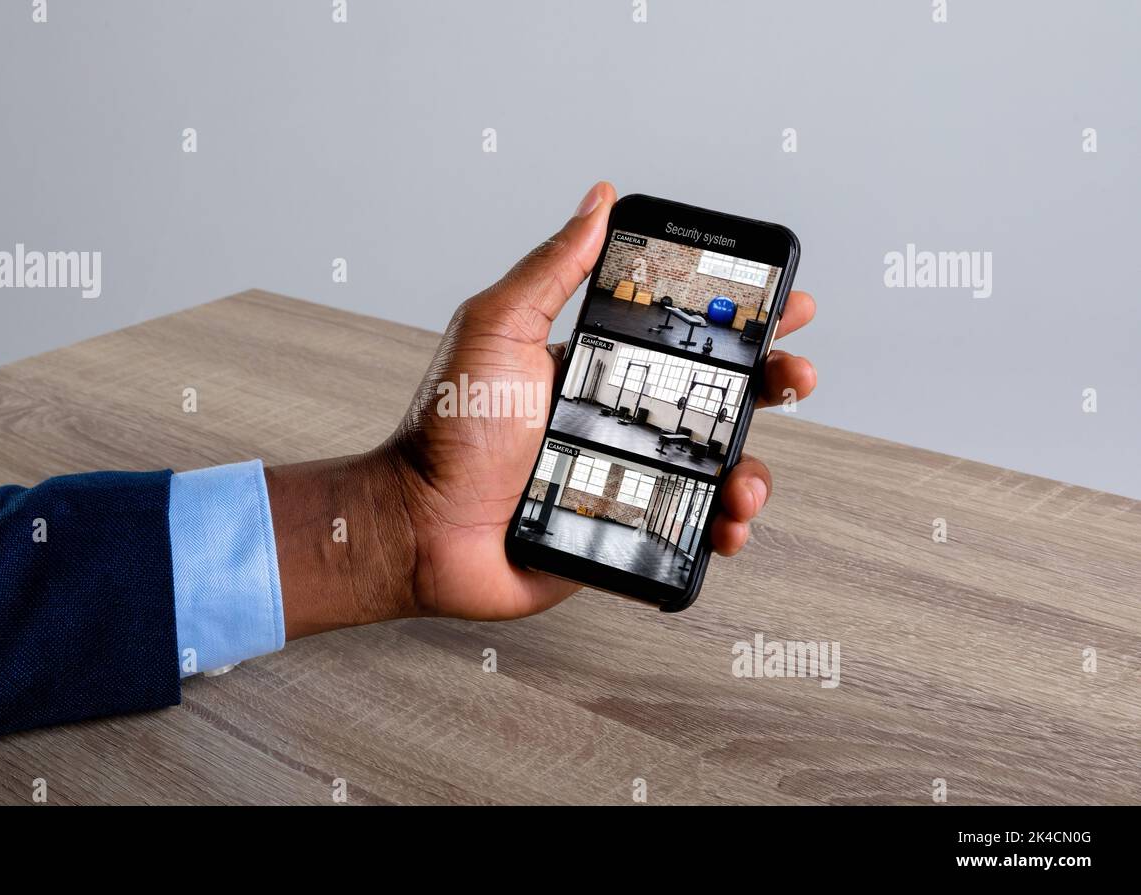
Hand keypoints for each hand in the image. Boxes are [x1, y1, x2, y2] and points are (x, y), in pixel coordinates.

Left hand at [268, 182, 816, 637]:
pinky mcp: (624, 528)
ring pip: (715, 467)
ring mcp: (625, 475)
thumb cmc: (448, 427)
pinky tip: (726, 524)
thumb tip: (597, 201)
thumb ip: (552, 270)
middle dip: (770, 383)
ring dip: (752, 468)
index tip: (784, 303)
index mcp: (596, 366)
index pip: (682, 334)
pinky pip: (691, 527)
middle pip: (717, 397)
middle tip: (794, 376)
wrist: (421, 527)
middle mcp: (617, 418)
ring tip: (747, 479)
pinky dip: (722, 527)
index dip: (737, 318)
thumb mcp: (498, 328)